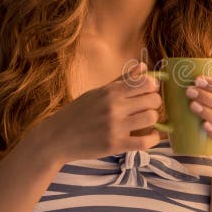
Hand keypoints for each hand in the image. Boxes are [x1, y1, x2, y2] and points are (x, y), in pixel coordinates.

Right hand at [26, 61, 162, 164]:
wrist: (56, 138)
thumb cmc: (77, 113)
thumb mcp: (98, 92)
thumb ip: (122, 80)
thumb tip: (143, 66)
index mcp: (111, 91)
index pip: (146, 82)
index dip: (152, 87)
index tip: (148, 93)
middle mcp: (115, 106)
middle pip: (153, 100)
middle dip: (154, 104)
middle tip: (147, 109)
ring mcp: (115, 126)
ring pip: (151, 118)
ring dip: (153, 121)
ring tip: (145, 123)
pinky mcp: (116, 145)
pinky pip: (145, 141)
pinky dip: (153, 139)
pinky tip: (149, 137)